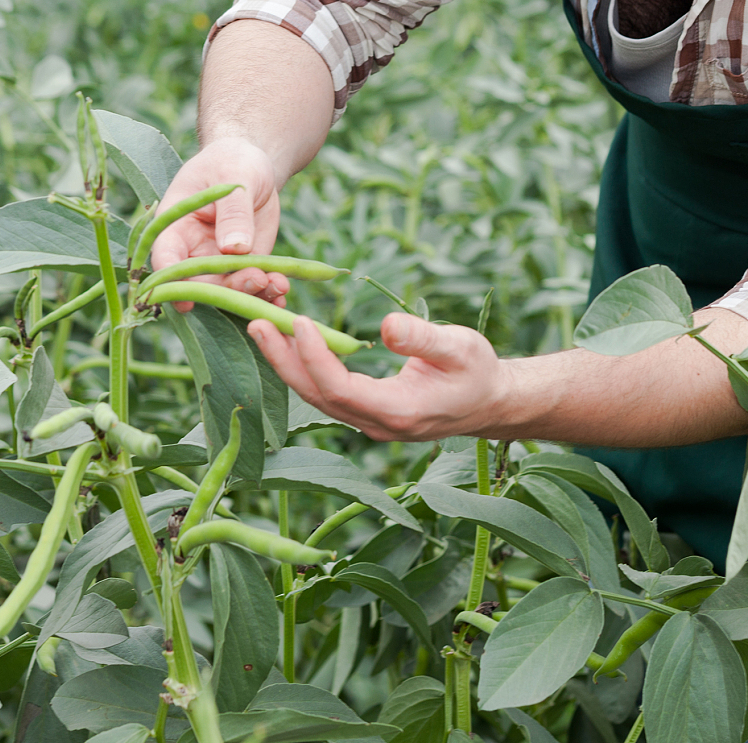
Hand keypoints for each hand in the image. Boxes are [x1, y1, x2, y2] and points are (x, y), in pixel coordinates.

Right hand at [150, 137, 289, 306]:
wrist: (252, 167)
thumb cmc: (232, 163)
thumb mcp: (234, 177)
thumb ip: (233, 212)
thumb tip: (235, 248)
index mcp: (176, 226)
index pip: (165, 257)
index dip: (172, 280)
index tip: (188, 300)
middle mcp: (192, 251)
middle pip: (199, 282)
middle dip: (226, 290)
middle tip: (257, 279)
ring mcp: (218, 262)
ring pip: (228, 291)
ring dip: (252, 294)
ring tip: (279, 285)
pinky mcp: (243, 266)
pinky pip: (251, 287)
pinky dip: (267, 294)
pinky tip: (283, 291)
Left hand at [248, 312, 508, 441]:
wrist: (490, 402)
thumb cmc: (479, 371)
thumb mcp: (461, 347)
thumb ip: (423, 338)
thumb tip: (386, 326)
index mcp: (400, 412)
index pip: (342, 389)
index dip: (315, 358)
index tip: (299, 321)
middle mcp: (378, 425)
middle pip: (318, 397)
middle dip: (285, 361)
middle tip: (257, 323)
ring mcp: (370, 423)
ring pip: (318, 398)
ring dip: (288, 364)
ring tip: (263, 327)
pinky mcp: (367, 413)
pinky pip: (327, 393)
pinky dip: (305, 367)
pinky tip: (289, 342)